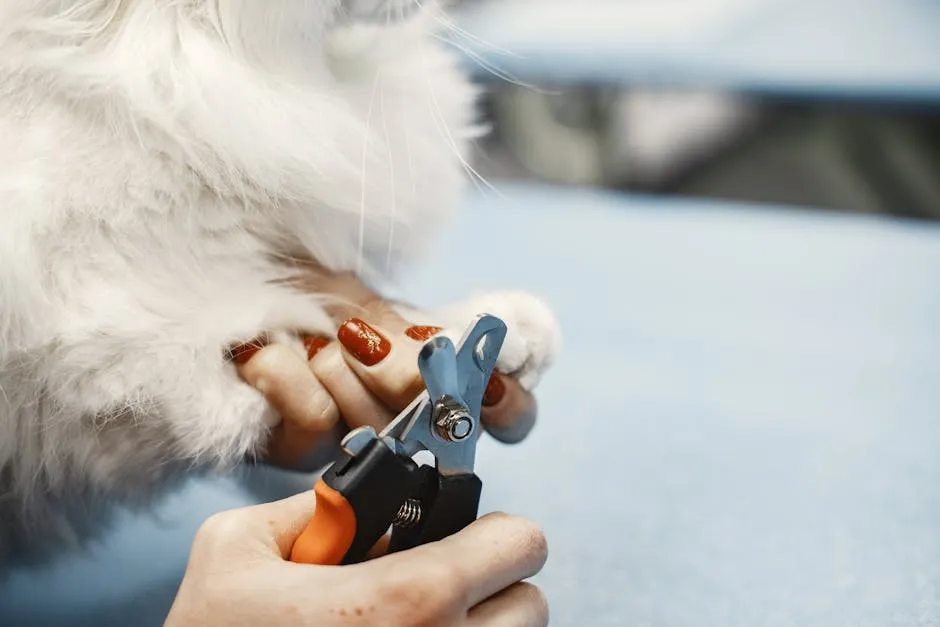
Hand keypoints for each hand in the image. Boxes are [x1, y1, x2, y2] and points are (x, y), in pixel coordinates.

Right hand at [164, 492, 548, 625]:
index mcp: (407, 601)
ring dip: (477, 626)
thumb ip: (310, 505)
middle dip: (489, 584)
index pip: (519, 545)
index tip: (463, 538)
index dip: (492, 532)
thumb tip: (358, 499)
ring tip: (411, 624)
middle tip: (435, 584)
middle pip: (530, 602)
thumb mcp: (235, 549)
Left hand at [232, 273, 537, 466]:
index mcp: (435, 375)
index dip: (506, 404)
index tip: (489, 385)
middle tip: (355, 337)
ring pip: (376, 424)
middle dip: (395, 371)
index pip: (506, 411)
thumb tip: (447, 381)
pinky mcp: (296, 450)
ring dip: (336, 365)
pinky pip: (314, 424)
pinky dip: (289, 376)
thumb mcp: (373, 302)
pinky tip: (264, 354)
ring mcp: (352, 439)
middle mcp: (403, 417)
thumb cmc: (303, 280)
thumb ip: (420, 345)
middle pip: (436, 423)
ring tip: (305, 340)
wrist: (226, 278)